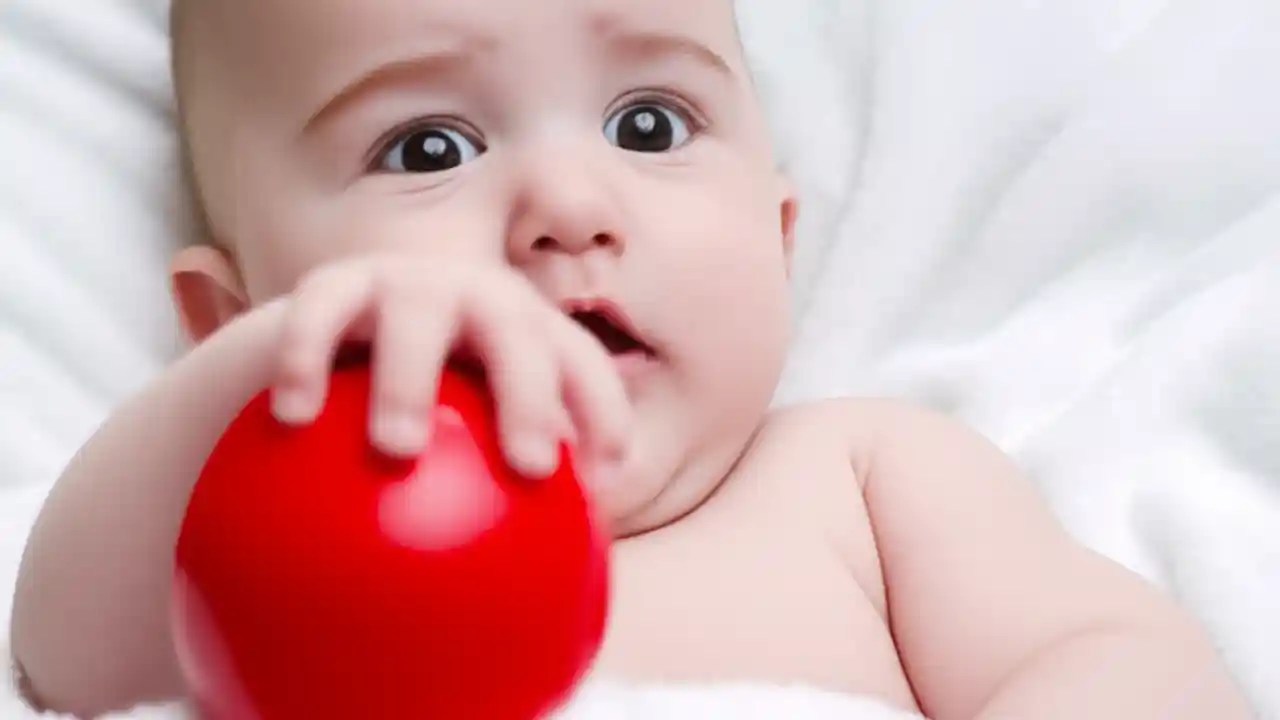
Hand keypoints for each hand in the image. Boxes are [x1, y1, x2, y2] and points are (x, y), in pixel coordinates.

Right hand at [267, 255, 629, 478]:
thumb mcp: (477, 436)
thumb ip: (510, 495)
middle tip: (532, 467)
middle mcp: (476, 296)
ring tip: (398, 449)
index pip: (581, 364)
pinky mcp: (333, 284)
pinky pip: (318, 316)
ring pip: (417, 318)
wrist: (339, 328)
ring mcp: (405, 283)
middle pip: (517, 333)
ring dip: (412, 380)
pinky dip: (305, 358)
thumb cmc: (435, 408)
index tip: (602, 485)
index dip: (604, 414)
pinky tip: (295, 418)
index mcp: (526, 332)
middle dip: (529, 393)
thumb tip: (548, 600)